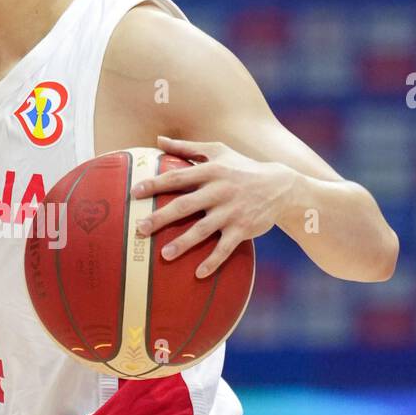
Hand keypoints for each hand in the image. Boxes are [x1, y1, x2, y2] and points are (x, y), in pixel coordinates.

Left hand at [132, 135, 296, 276]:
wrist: (281, 186)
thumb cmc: (242, 167)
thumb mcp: (218, 152)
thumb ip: (187, 147)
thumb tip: (158, 140)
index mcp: (211, 171)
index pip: (178, 177)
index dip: (155, 184)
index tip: (134, 192)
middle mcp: (220, 191)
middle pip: (185, 205)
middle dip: (161, 217)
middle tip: (139, 229)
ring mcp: (231, 212)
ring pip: (203, 229)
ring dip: (183, 243)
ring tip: (164, 255)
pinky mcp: (243, 229)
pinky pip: (225, 248)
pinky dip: (213, 261)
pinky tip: (198, 274)